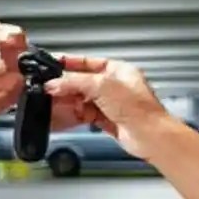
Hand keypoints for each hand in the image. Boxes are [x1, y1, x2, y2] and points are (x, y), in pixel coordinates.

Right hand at [42, 54, 170, 158]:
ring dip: (68, 101)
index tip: (54, 65)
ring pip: (83, 100)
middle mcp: (115, 87)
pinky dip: (74, 115)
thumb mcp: (102, 86)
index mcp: (118, 70)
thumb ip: (75, 82)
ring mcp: (111, 105)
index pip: (89, 62)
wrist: (149, 136)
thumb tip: (55, 83)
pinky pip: (85, 115)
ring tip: (52, 101)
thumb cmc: (139, 108)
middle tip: (49, 87)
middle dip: (66, 86)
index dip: (70, 63)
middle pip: (83, 83)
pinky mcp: (107, 121)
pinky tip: (63, 114)